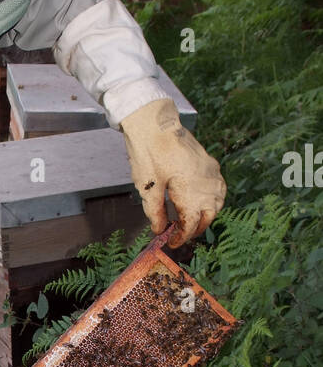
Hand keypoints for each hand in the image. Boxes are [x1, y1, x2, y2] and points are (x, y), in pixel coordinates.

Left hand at [120, 98, 225, 247]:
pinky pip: (219, 187)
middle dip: (195, 228)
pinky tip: (199, 199)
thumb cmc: (149, 153)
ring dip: (206, 214)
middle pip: (208, 217)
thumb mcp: (148, 187)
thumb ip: (155, 212)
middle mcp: (207, 185)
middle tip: (180, 233)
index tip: (171, 243)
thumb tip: (160, 230)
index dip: (181, 237)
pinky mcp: (211, 163)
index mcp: (192, 193)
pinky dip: (212, 199)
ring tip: (189, 218)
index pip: (191, 225)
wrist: (155, 123)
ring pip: (218, 203)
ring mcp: (212, 173)